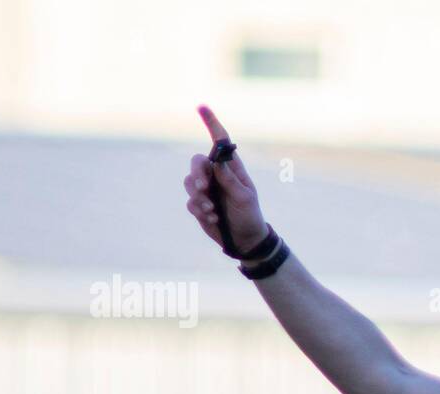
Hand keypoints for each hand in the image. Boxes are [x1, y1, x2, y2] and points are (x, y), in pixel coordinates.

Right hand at [183, 104, 268, 254]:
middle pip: (196, 162)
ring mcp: (206, 190)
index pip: (220, 142)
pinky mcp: (198, 204)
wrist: (245, 240)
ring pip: (190, 182)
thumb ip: (230, 180)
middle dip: (198, 174)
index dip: (211, 123)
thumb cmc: (250, 216)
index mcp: (231, 169)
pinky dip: (199, 209)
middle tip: (205, 188)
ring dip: (198, 197)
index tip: (202, 107)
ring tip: (212, 210)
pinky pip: (190, 201)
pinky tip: (213, 218)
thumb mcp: (244, 198)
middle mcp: (216, 175)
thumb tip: (217, 160)